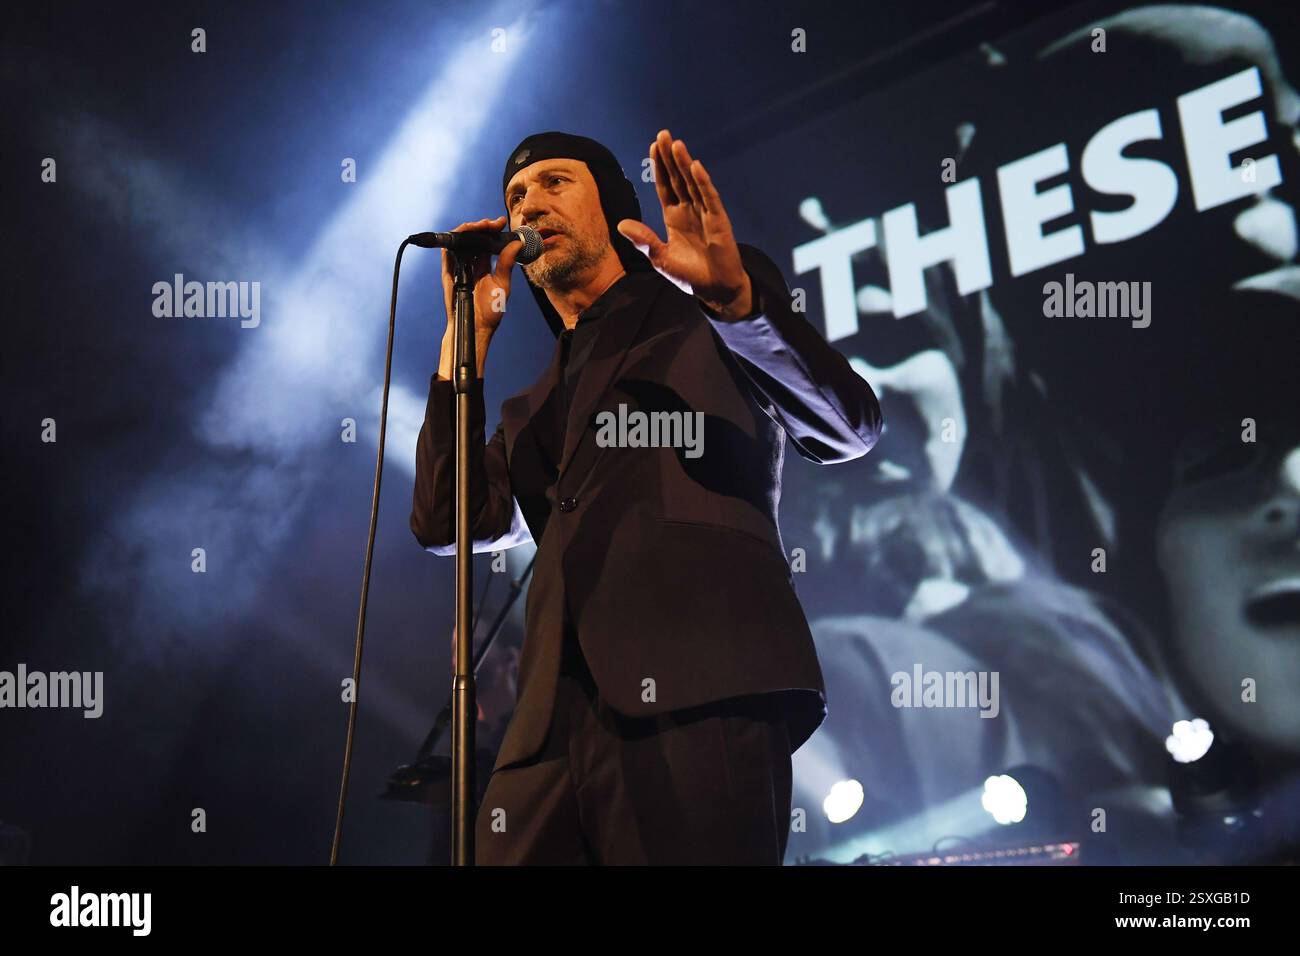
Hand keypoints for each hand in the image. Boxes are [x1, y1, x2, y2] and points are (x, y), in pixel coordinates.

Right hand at [437, 215, 522, 377]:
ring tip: (480, 225)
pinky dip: (454, 240)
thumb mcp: (502, 284)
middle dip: (481, 226)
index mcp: (485, 266)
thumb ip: (507, 264)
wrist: (475, 327)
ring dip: (468, 229)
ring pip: (460, 241)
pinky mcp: (448, 272)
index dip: (492, 230)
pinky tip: (464, 233)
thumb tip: (516, 243)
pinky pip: (447, 252)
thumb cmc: (490, 311)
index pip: (487, 241)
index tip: (500, 222)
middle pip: (472, 237)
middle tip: (491, 223)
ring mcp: (458, 267)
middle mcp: (471, 264)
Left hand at [616, 129, 753, 320]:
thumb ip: (644, 240)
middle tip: (662, 134)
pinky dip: (703, 182)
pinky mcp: (719, 221)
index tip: (652, 146)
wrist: (715, 289)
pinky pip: (710, 198)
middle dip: (670, 157)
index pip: (665, 186)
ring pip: (693, 183)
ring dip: (684, 164)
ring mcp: (705, 213)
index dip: (659, 167)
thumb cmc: (690, 275)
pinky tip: (695, 167)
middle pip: (678, 178)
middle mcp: (689, 210)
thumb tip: (621, 224)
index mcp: (674, 217)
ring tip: (676, 144)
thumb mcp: (661, 259)